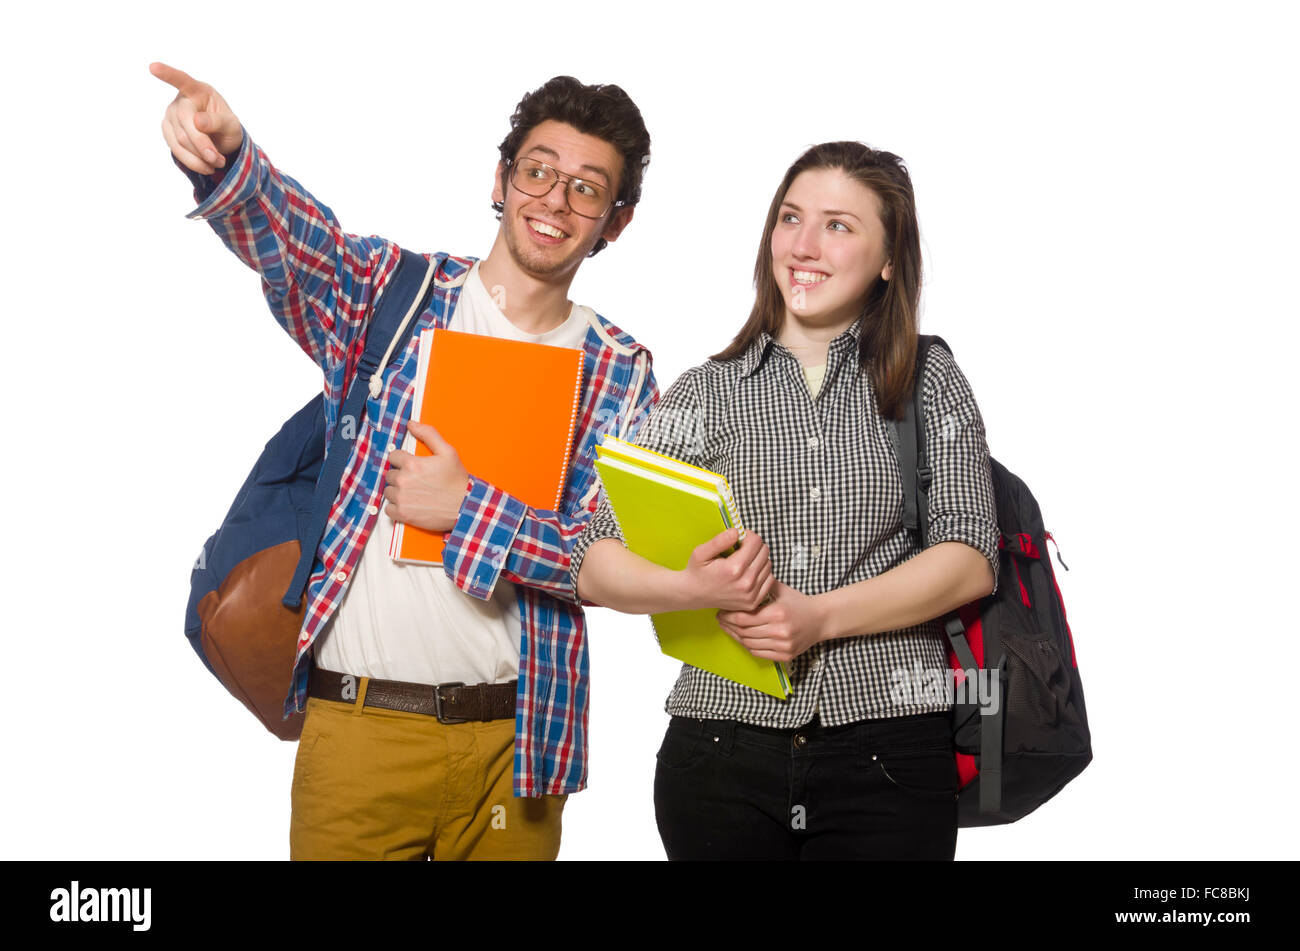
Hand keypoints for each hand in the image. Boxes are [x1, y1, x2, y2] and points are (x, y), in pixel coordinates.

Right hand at [150, 61, 243, 175]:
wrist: (220, 141)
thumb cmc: (226, 127)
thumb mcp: (231, 124)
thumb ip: (218, 121)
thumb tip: (197, 121)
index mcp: (198, 90)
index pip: (182, 80)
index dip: (168, 74)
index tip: (153, 67)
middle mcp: (180, 101)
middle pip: (185, 122)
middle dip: (202, 144)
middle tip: (220, 161)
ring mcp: (170, 116)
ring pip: (180, 140)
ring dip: (201, 157)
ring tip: (218, 163)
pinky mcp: (167, 132)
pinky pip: (176, 150)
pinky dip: (193, 162)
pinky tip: (207, 166)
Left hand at [383, 422, 469, 532]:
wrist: (464, 506)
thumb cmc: (457, 481)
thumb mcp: (448, 452)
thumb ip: (428, 434)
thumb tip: (412, 424)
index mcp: (412, 464)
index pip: (393, 456)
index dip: (403, 460)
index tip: (412, 466)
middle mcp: (403, 481)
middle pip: (389, 474)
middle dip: (400, 475)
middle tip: (415, 480)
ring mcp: (402, 498)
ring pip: (388, 491)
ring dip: (397, 491)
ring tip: (413, 492)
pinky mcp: (403, 514)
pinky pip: (388, 508)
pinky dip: (396, 507)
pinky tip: (409, 504)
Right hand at [679, 528, 773, 611]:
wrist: (694, 595)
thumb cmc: (697, 572)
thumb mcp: (700, 552)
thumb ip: (719, 541)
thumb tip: (736, 532)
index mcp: (733, 568)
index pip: (756, 542)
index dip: (748, 536)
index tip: (740, 539)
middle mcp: (745, 583)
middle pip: (764, 552)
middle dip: (754, 546)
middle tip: (741, 549)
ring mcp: (751, 594)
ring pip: (768, 565)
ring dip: (758, 559)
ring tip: (743, 561)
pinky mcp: (754, 602)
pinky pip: (770, 580)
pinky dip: (762, 573)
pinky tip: (749, 573)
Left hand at [717, 581, 826, 662]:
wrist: (821, 619)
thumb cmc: (799, 602)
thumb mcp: (780, 588)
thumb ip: (760, 584)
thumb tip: (737, 580)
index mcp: (777, 613)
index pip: (743, 618)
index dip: (728, 616)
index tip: (721, 612)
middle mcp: (781, 631)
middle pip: (744, 632)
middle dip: (728, 626)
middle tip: (721, 620)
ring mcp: (784, 645)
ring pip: (749, 644)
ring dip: (736, 637)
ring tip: (729, 629)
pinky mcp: (786, 655)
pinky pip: (759, 653)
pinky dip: (748, 646)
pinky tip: (742, 638)